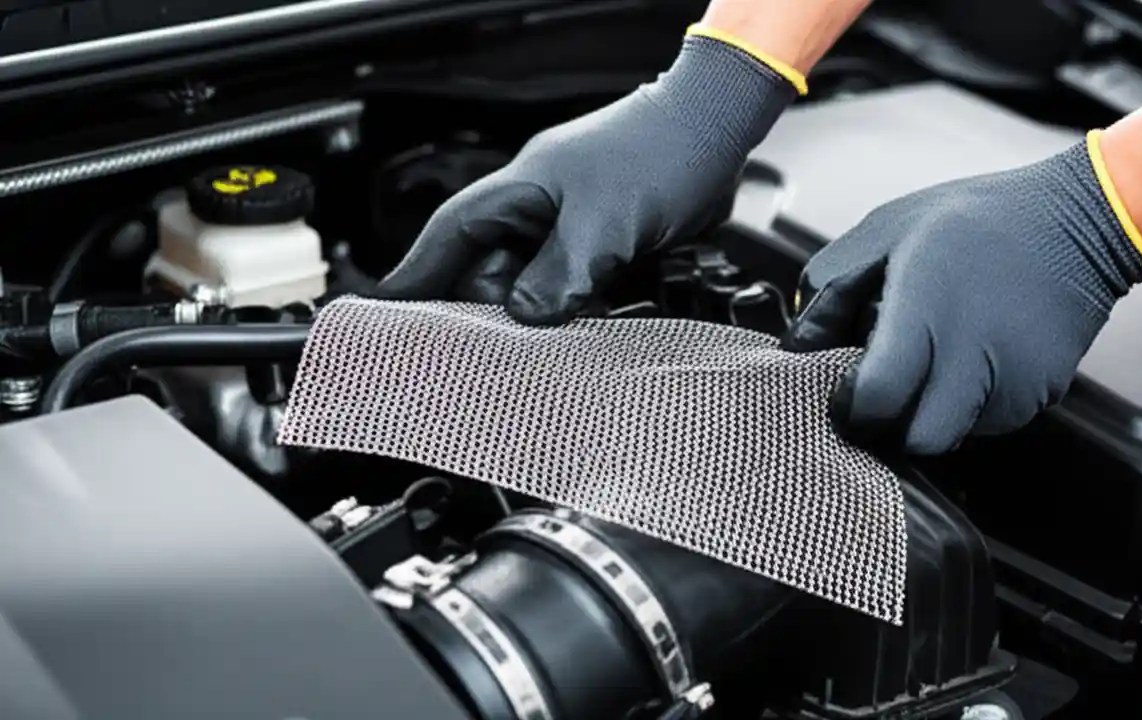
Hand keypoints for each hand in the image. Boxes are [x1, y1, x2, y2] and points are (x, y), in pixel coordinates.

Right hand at [377, 36, 794, 324]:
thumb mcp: (604, 220)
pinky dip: (577, 311)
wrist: (716, 131)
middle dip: (495, 313)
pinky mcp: (603, 246)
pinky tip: (591, 328)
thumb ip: (561, 272)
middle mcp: (537, 211)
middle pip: (490, 274)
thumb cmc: (659, 151)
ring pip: (534, 286)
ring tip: (554, 346)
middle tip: (500, 353)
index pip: (449, 238)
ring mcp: (570, 228)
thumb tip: (525, 316)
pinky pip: (574, 289)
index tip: (386, 315)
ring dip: (545, 317)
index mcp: (518, 192)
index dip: (415, 277)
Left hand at [783, 142, 1141, 454]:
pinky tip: (969, 356)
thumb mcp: (885, 232)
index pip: (878, 402)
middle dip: (890, 426)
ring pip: (951, 437)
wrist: (1080, 220)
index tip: (844, 392)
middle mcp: (974, 358)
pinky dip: (966, 403)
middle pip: (916, 441)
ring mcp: (1013, 383)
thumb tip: (800, 343)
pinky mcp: (1040, 396)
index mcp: (927, 313)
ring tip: (932, 358)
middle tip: (882, 389)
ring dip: (929, 412)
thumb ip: (830, 287)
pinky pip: (986, 423)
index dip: (852, 409)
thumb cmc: (977, 220)